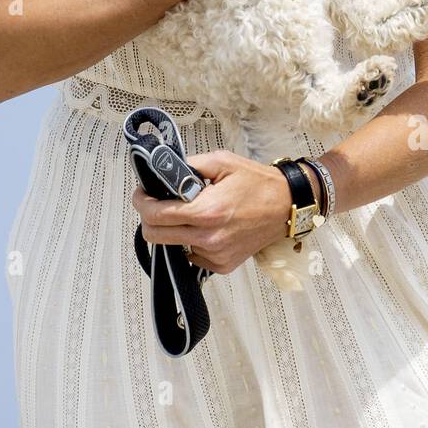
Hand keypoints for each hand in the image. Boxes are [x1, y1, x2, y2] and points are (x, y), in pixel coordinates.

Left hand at [131, 148, 318, 275]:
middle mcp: (208, 237)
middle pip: (156, 237)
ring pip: (174, 246)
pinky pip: (193, 255)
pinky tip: (208, 227)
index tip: (141, 195)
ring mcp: (215, 255)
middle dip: (150, 219)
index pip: (156, 215)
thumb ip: (189, 165)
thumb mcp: (222, 162)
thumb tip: (165, 169)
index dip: (141, 203)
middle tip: (157, 204)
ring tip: (191, 213)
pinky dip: (193, 241)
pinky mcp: (222, 265)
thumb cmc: (257, 183)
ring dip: (173, 230)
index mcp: (206, 211)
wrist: (286, 207)